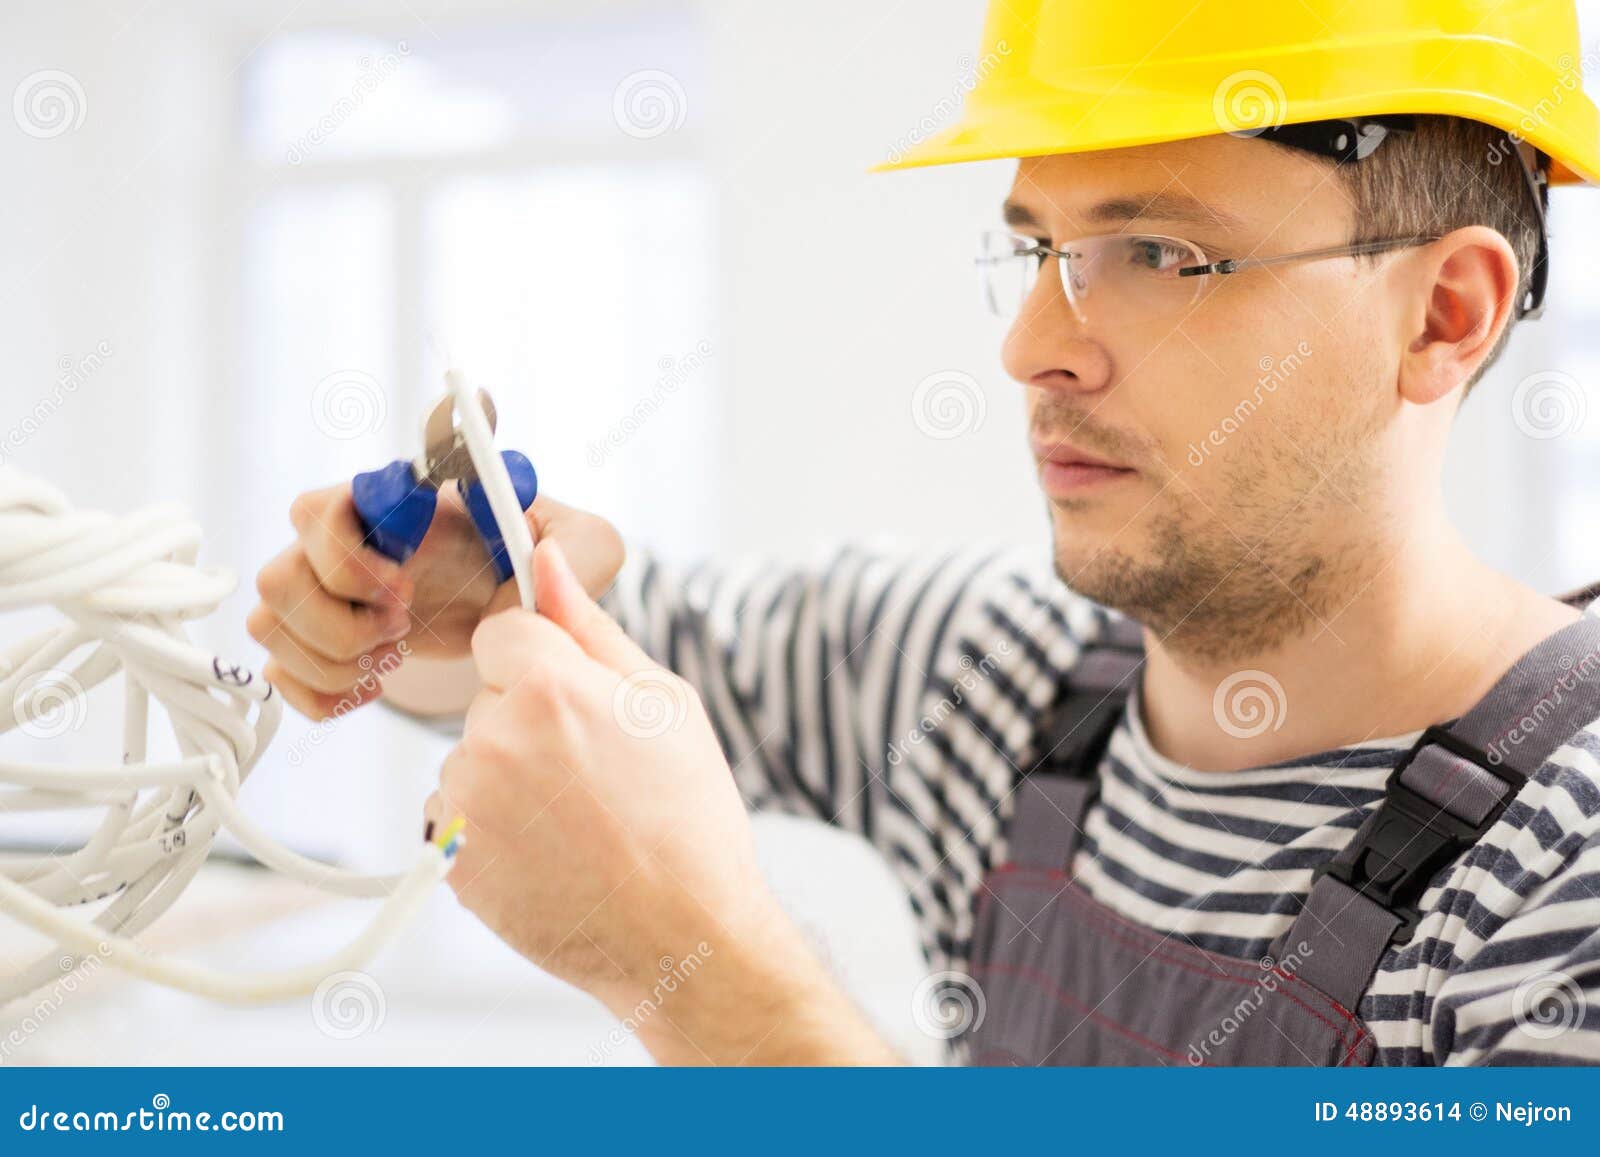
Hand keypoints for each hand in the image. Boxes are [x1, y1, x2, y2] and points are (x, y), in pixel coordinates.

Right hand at [248, 484, 621, 718]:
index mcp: (394, 504)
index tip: (408, 587)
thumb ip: (581, 546)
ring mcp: (321, 591)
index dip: (350, 558)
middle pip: (279, 576)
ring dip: (330, 659)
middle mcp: (341, 541)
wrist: (506, 609)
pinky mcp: (318, 642)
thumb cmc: (534, 560)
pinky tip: (372, 687)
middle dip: (342, 621)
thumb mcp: (583, 544)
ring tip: (390, 659)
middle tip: (404, 628)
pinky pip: (278, 674)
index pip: (319, 509)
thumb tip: (541, 561)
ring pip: (268, 625)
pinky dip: (322, 694)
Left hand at [429, 539, 899, 1065]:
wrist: (682, 937)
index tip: (577, 701)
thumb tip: (546, 559)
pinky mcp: (449, 861)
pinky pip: (457, 819)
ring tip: (577, 821)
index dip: (544, 663)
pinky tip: (550, 854)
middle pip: (487, 699)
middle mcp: (491, 739)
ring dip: (508, 778)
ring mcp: (464, 806)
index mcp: (548, 686)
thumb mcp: (662, 702)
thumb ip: (590, 626)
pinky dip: (492, 831)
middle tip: (594, 772)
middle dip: (528, 721)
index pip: (502, 633)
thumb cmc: (688, 818)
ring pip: (471, 760)